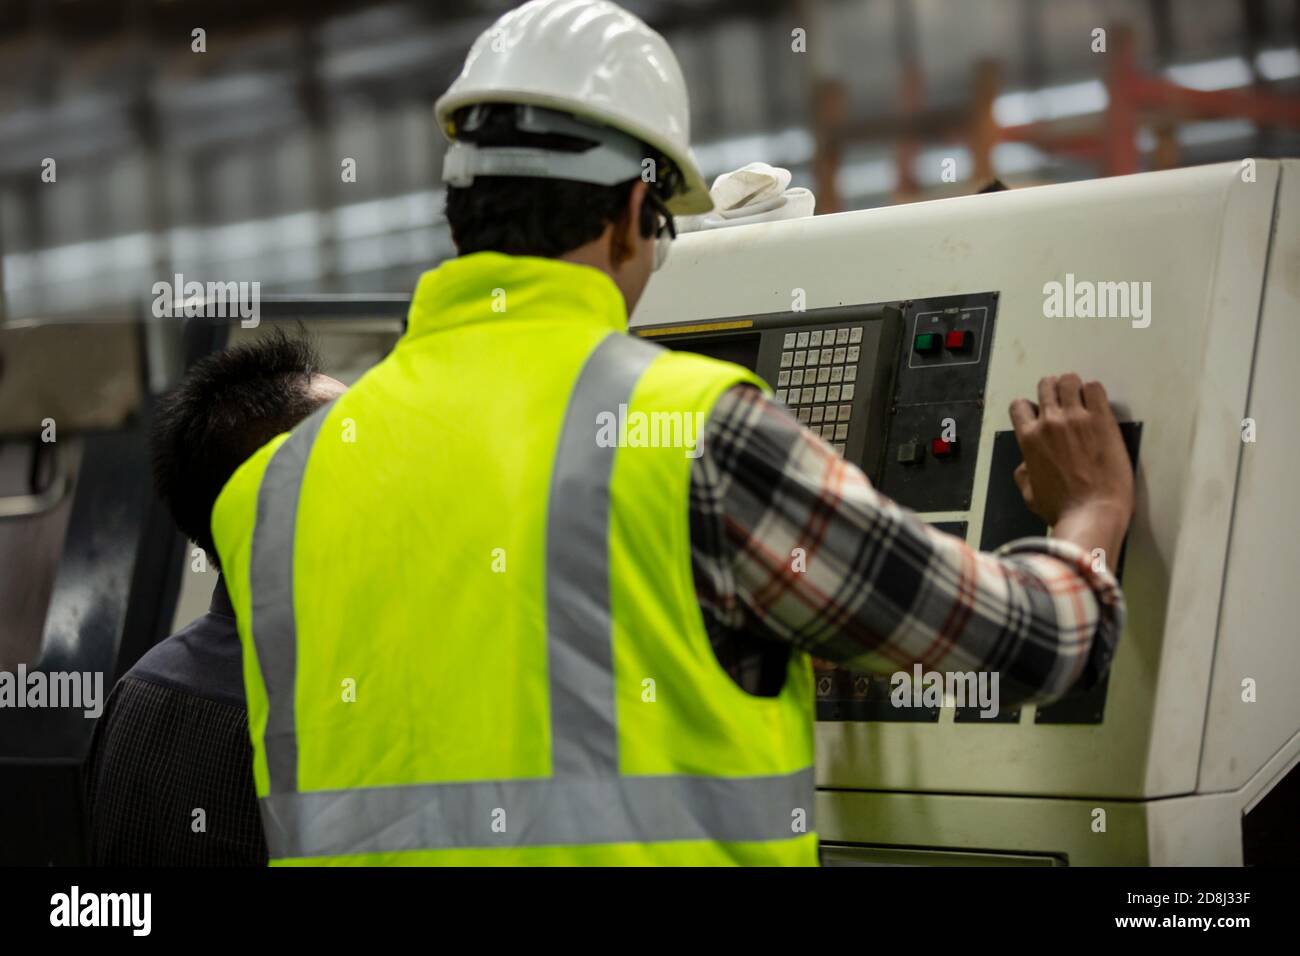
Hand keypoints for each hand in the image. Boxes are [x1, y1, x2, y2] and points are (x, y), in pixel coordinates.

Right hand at [1008, 374, 1134, 565]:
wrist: (1093, 513)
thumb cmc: (1063, 509)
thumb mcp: (1029, 494)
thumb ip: (1023, 473)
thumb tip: (1025, 465)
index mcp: (1028, 440)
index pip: (1019, 405)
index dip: (1030, 408)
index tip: (1040, 415)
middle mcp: (1049, 423)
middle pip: (1045, 386)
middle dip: (1053, 391)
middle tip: (1064, 402)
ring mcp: (1076, 418)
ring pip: (1069, 381)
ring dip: (1074, 387)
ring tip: (1083, 399)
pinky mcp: (1102, 420)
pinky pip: (1095, 388)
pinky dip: (1095, 392)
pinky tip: (1099, 405)